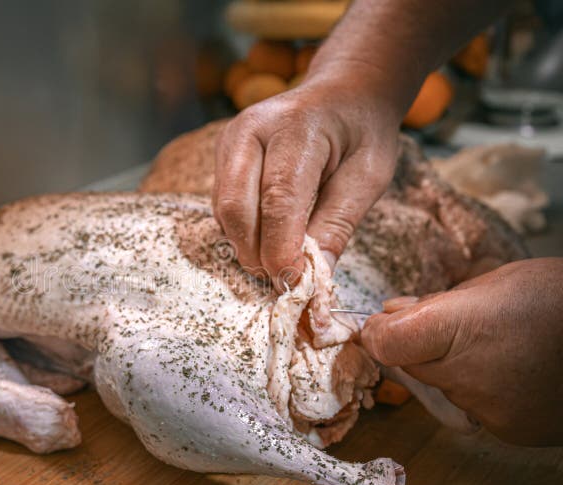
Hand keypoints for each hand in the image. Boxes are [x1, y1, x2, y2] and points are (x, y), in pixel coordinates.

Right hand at [213, 65, 400, 290]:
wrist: (343, 92)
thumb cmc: (362, 131)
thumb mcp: (369, 176)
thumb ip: (338, 224)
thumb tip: (312, 278)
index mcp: (297, 126)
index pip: (279, 197)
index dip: (281, 247)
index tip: (294, 284)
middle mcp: (252, 128)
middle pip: (237, 207)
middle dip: (257, 253)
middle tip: (286, 282)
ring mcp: (231, 140)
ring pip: (224, 211)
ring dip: (248, 247)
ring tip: (282, 262)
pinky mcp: (223, 154)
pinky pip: (223, 205)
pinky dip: (243, 232)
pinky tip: (270, 240)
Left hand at [361, 258, 562, 445]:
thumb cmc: (556, 298)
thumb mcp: (493, 283)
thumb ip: (437, 301)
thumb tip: (393, 311)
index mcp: (456, 326)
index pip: (384, 343)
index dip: (377, 332)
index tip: (383, 322)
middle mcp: (465, 374)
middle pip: (410, 366)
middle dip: (420, 348)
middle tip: (456, 329)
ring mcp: (488, 408)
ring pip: (445, 388)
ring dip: (456, 371)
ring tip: (500, 349)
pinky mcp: (510, 430)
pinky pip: (477, 409)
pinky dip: (486, 392)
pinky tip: (516, 372)